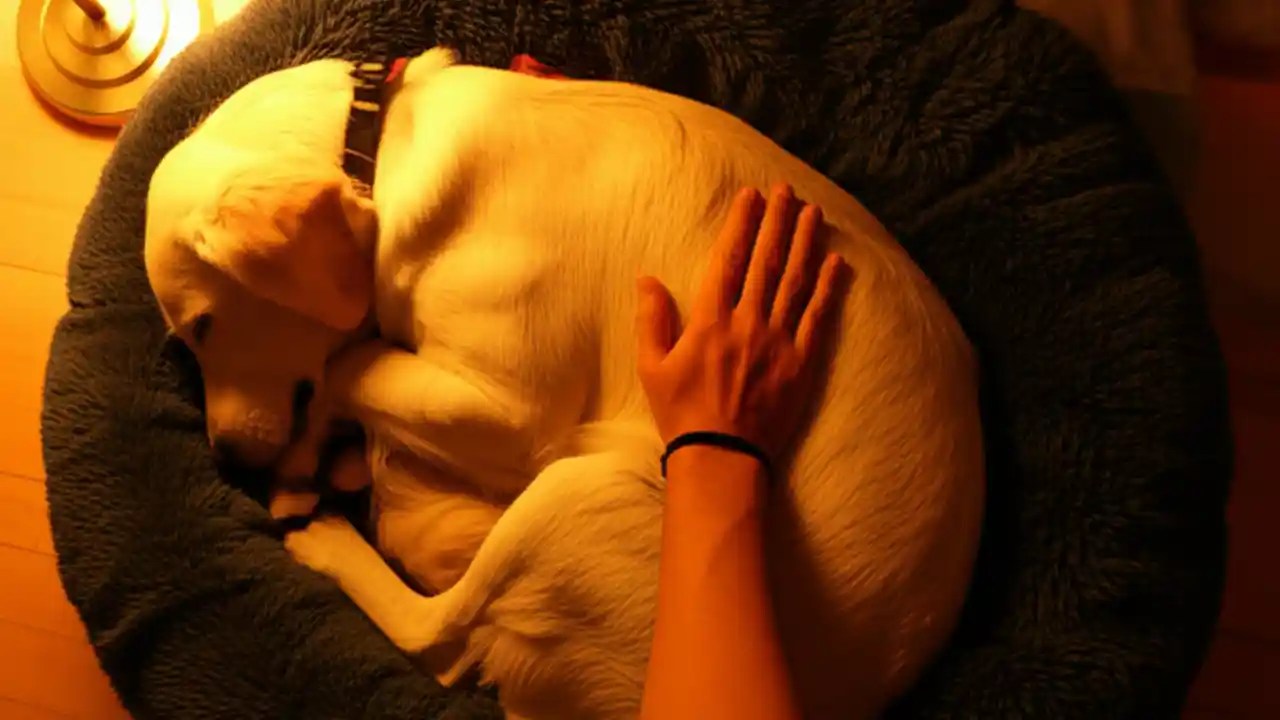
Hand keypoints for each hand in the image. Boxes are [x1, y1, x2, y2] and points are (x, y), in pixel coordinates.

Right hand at [636, 184, 850, 458]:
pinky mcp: (801, 363)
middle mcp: (748, 322)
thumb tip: (647, 278)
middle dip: (777, 221)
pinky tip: (837, 262)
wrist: (721, 457)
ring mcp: (778, 341)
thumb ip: (651, 319)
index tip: (750, 196)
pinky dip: (828, 287)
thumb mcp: (651, 367)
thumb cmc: (681, 413)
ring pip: (795, 281)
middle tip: (786, 190)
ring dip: (805, 243)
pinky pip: (818, 317)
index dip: (741, 224)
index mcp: (710, 320)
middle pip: (766, 261)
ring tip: (813, 212)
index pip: (728, 259)